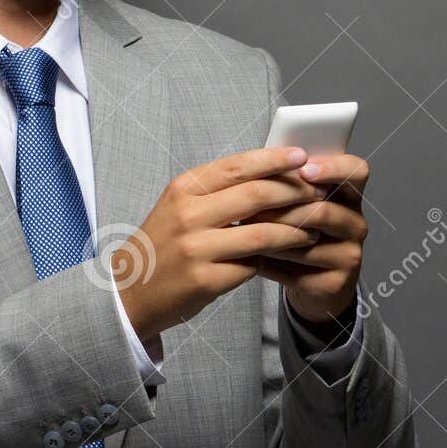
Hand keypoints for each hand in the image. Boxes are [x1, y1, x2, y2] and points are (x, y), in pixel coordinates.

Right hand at [115, 146, 326, 339]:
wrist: (130, 291)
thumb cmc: (163, 244)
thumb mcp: (180, 206)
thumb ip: (217, 190)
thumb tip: (269, 172)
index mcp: (183, 189)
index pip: (237, 166)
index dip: (274, 159)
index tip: (302, 156)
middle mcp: (188, 215)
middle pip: (256, 194)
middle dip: (294, 192)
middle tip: (316, 194)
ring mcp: (197, 249)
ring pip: (262, 232)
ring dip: (295, 229)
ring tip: (312, 227)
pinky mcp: (206, 280)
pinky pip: (254, 264)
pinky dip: (278, 257)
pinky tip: (291, 255)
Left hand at [243, 152, 368, 324]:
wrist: (311, 281)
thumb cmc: (300, 231)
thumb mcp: (299, 202)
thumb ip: (289, 182)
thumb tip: (260, 163)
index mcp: (349, 196)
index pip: (357, 171)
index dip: (333, 168)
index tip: (304, 169)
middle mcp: (355, 224)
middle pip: (324, 210)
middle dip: (283, 208)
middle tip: (252, 206)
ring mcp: (349, 255)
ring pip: (306, 240)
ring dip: (270, 234)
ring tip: (244, 229)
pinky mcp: (335, 283)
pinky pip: (297, 268)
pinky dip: (270, 260)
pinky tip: (253, 254)